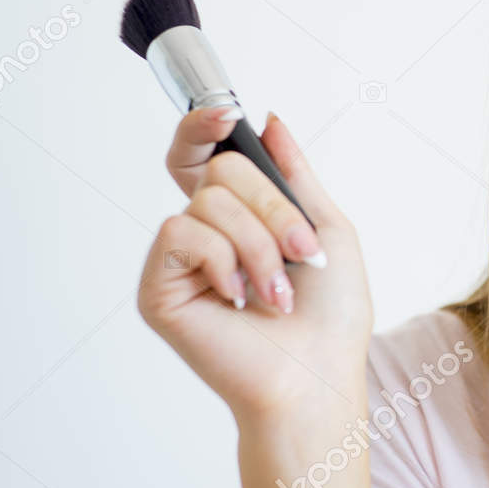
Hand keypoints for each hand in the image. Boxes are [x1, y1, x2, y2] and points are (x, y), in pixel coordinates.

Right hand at [137, 107, 371, 422]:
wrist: (318, 376)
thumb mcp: (328, 229)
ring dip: (260, 244)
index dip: (203, 125)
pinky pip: (181, 234)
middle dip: (275, 208)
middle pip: (222, 170)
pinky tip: (239, 300)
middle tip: (303, 255)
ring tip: (277, 293)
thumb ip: (295, 173)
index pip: (205, 156)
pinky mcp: (158, 287)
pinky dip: (225, 262)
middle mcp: (204, 233)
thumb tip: (268, 119)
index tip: (225, 111)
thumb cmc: (330, 316)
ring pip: (209, 201)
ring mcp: (178, 260)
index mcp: (241, 217)